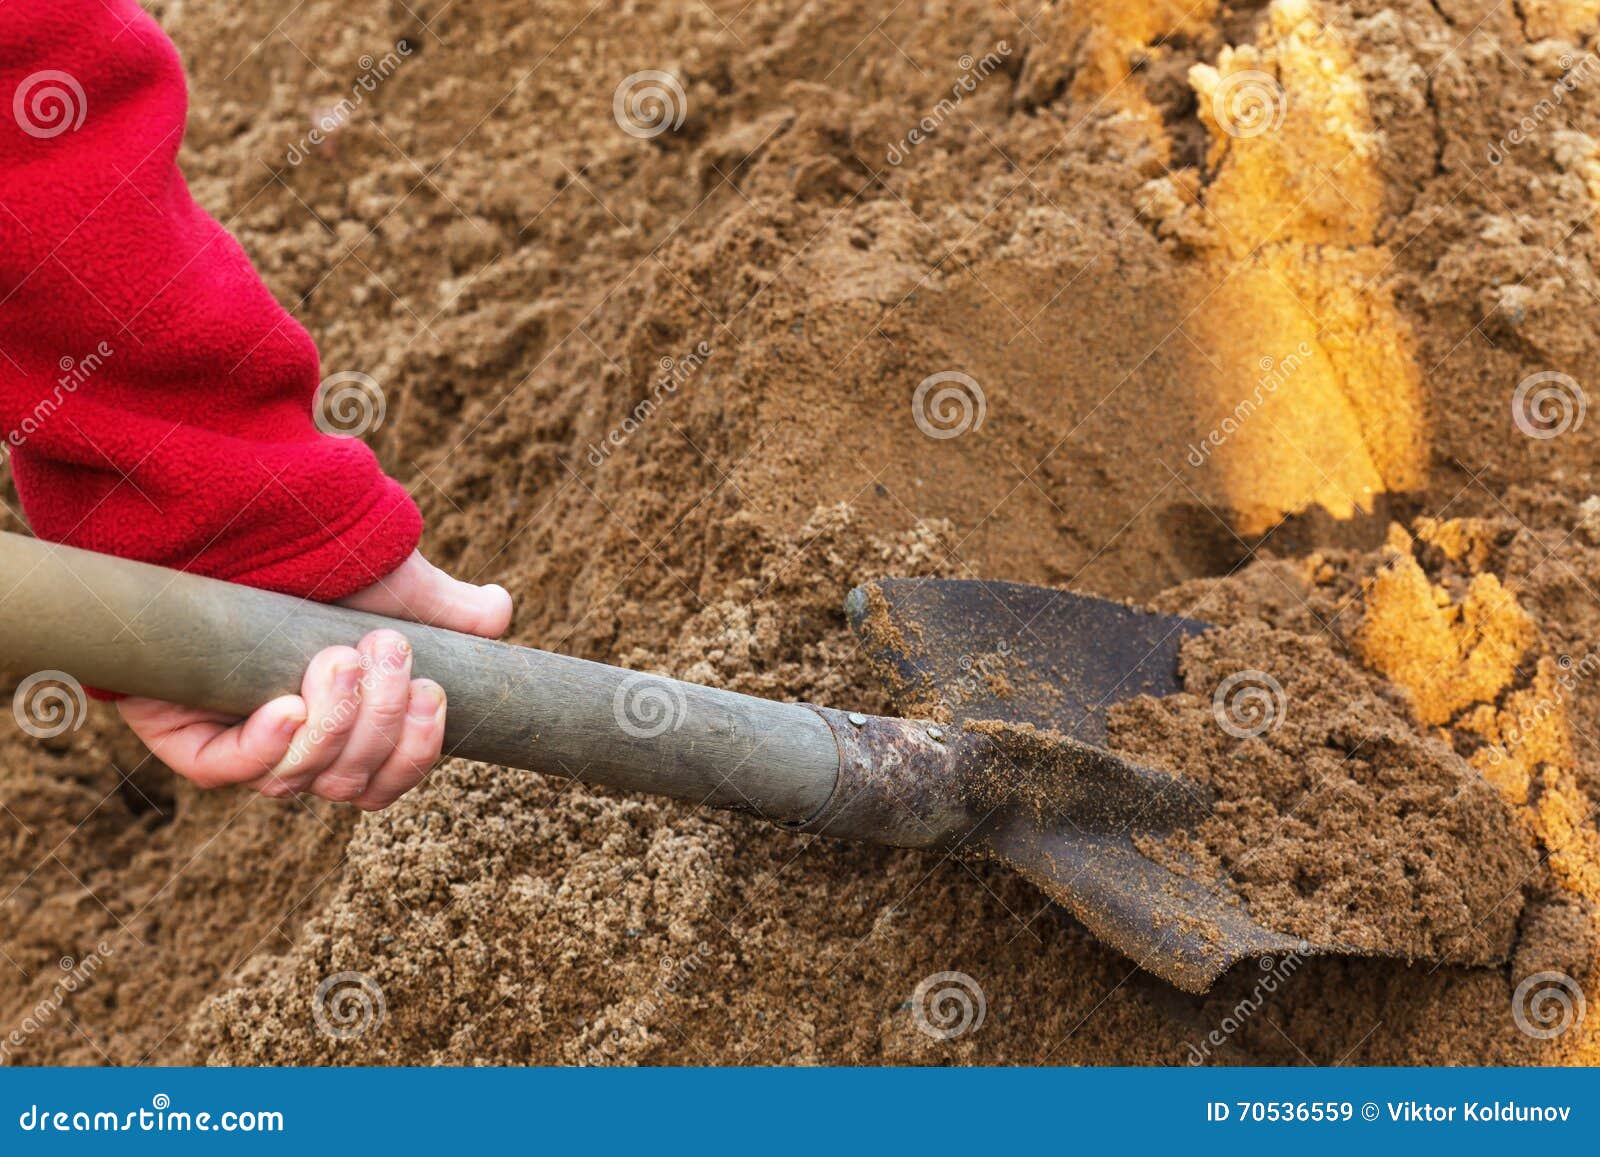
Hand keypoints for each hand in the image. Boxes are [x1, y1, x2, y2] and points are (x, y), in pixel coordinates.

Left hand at [116, 552, 512, 810]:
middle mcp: (292, 744)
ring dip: (332, 725)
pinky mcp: (180, 728)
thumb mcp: (397, 583)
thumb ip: (447, 609)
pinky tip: (289, 707)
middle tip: (385, 648)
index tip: (431, 695)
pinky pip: (223, 771)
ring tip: (337, 656)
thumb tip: (498, 613)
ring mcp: (235, 738)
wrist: (246, 513)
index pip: (383, 783)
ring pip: (297, 779)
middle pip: (348, 785)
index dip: (414, 755)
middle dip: (379, 722)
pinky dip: (265, 747)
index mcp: (345, 727)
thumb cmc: (322, 550)